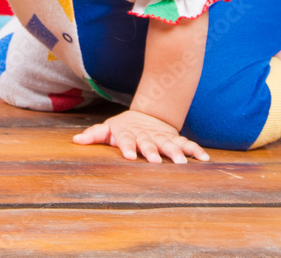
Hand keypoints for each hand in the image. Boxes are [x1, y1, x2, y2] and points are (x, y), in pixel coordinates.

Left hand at [72, 108, 209, 163]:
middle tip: (156, 161)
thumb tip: (75, 140)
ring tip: (183, 163)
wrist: (147, 117)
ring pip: (170, 144)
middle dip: (153, 152)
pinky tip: (205, 159)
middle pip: (150, 144)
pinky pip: (187, 144)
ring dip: (176, 153)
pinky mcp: (174, 139)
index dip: (127, 147)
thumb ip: (94, 135)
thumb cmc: (123, 128)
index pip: (126, 141)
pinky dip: (196, 150)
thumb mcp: (108, 129)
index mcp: (129, 134)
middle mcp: (147, 136)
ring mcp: (162, 138)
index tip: (129, 156)